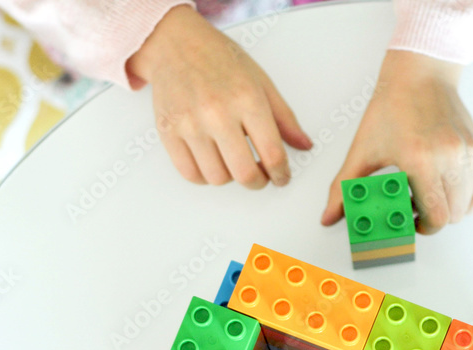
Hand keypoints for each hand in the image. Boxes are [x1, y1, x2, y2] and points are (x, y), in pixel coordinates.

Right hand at [127, 6, 311, 186]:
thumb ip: (285, 118)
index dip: (281, 174)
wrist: (175, 43)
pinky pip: (190, 173)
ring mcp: (189, 124)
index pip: (272, 154)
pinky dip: (204, 177)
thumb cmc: (220, 60)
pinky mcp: (167, 132)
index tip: (282, 177)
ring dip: (230, 178)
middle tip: (260, 176)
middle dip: (258, 182)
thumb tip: (304, 145)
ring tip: (233, 162)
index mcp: (247, 99)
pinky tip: (212, 163)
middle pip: (244, 174)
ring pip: (217, 178)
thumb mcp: (261, 82)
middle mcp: (217, 113)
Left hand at [321, 50, 472, 233]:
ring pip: (469, 205)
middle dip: (433, 220)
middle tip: (415, 210)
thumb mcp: (363, 149)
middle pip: (453, 214)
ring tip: (430, 197)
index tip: (408, 222)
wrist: (420, 74)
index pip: (436, 216)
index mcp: (420, 159)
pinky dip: (469, 201)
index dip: (422, 227)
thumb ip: (344, 187)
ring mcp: (467, 153)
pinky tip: (450, 195)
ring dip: (450, 210)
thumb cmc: (392, 106)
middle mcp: (449, 157)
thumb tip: (330, 216)